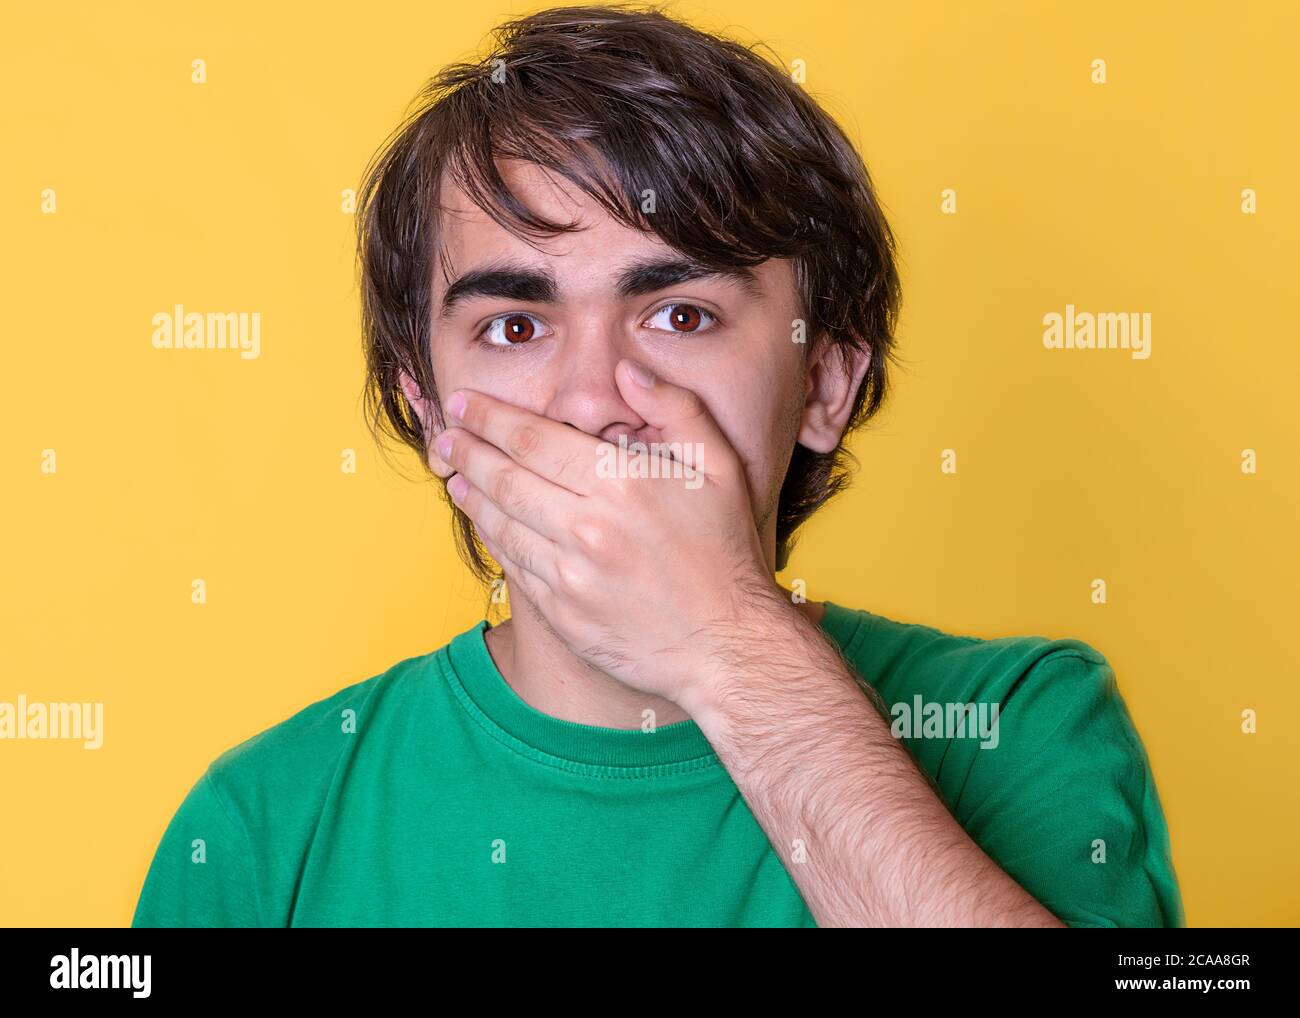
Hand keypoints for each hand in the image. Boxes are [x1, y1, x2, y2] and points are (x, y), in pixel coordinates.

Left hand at [432, 358, 787, 709]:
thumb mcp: (721, 466)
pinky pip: (514, 567)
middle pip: (505, 478)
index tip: (463, 403)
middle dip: (467, 450)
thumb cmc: (725, 551)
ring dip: (471, 494)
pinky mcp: (562, 613)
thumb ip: (676, 409)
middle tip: (444, 434)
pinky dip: (493, 539)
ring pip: (501, 523)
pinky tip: (485, 522)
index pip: (533, 439)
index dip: (489, 417)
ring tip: (455, 473)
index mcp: (621, 483)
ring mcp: (571, 575)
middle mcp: (588, 528)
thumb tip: (627, 371)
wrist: (727, 644)